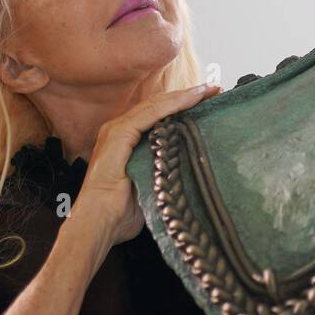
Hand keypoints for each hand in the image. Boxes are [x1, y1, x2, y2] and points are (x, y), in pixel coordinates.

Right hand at [73, 83, 220, 248]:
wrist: (99, 225)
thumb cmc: (122, 213)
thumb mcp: (152, 183)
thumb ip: (166, 168)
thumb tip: (194, 164)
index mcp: (127, 139)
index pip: (160, 114)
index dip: (185, 105)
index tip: (210, 100)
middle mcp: (120, 129)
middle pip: (160, 105)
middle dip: (189, 96)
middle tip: (216, 89)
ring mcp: (117, 130)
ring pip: (157, 105)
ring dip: (185, 96)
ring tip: (209, 90)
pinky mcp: (117, 134)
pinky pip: (150, 114)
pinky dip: (173, 104)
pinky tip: (193, 99)